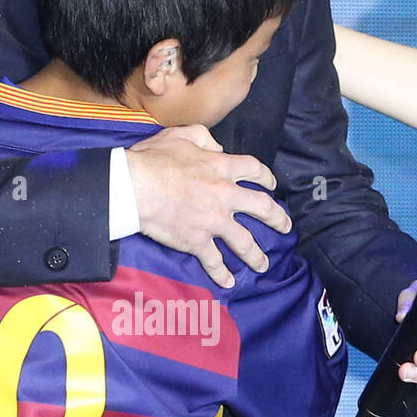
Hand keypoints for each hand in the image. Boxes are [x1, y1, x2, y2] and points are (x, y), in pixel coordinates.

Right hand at [125, 124, 291, 289]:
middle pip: (262, 208)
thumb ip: (203, 137)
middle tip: (285, 227)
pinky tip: (228, 282)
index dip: (266, 177)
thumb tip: (217, 148)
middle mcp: (224, 195)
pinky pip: (214, 261)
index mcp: (220, 167)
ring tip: (262, 264)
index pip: (254, 170)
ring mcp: (212, 221)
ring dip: (256, 255)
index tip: (271, 185)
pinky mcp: (197, 240)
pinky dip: (221, 273)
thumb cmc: (151, 159)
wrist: (132, 187)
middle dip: (277, 219)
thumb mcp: (179, 135)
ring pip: (244, 241)